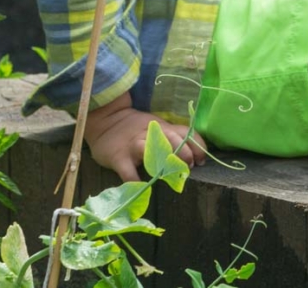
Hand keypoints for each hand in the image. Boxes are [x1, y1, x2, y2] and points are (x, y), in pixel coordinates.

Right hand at [83, 104, 205, 181]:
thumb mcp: (158, 128)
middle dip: (184, 154)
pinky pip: (127, 170)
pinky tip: (142, 188)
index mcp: (163, 127)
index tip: (201, 161)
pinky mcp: (118, 156)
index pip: (186, 133)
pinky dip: (135, 181)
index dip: (197, 146)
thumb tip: (197, 158)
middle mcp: (151, 134)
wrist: (106, 120)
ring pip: (149, 149)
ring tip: (168, 176)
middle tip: (188, 169)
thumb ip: (174, 138)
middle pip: (172, 139)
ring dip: (161, 163)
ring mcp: (134, 145)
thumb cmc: (137, 129)